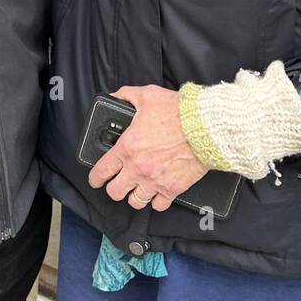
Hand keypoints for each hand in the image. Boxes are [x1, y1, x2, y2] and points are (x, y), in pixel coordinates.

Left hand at [86, 84, 208, 210]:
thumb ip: (127, 96)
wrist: (205, 126)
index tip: (95, 179)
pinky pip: (159, 205)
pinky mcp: (173, 188)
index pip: (102, 171)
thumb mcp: (147, 95)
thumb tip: (115, 96)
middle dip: (114, 188)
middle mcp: (138, 168)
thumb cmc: (178, 112)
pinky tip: (156, 193)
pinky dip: (156, 201)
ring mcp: (155, 181)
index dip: (95, 177)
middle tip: (118, 183)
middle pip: (115, 192)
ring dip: (134, 196)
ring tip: (137, 189)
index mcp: (128, 148)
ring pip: (135, 202)